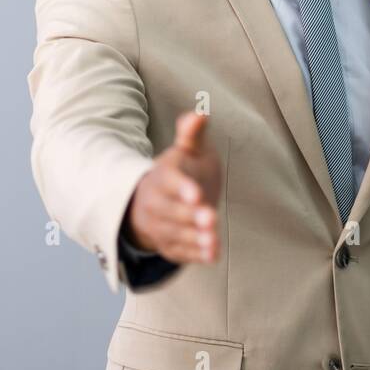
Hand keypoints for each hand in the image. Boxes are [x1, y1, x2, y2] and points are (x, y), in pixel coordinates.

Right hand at [125, 112, 222, 262]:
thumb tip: (200, 114)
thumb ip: (192, 135)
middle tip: (211, 218)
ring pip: (174, 234)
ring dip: (194, 239)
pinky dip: (194, 255)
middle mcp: (156, 203)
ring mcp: (160, 226)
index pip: (169, 183)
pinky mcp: (168, 244)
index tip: (197, 194)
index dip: (182, 189)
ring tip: (213, 241)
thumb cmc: (183, 170)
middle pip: (170, 212)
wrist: (160, 198)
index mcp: (162, 177)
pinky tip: (212, 255)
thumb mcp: (188, 150)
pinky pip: (178, 252)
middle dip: (190, 217)